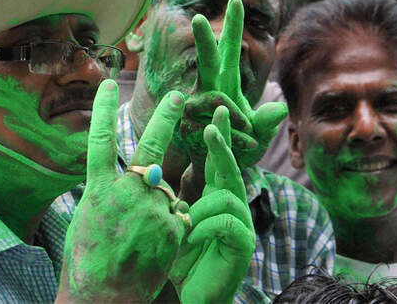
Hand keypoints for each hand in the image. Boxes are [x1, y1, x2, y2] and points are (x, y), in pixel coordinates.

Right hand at [58, 81, 188, 302]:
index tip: (109, 83)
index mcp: (99, 190)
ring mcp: (152, 210)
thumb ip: (108, 195)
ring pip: (165, 192)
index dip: (104, 109)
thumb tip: (123, 183)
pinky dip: (167, 227)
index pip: (100, 139)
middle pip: (150, 146)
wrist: (105, 298)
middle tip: (179, 96)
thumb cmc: (87, 263)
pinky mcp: (172, 229)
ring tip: (139, 234)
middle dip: (166, 117)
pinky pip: (175, 217)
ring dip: (157, 205)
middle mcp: (127, 194)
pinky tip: (152, 248)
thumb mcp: (87, 219)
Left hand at [171, 107, 255, 303]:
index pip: (216, 161)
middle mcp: (231, 205)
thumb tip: (153, 169)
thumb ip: (170, 198)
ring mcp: (241, 224)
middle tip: (215, 121)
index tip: (216, 110)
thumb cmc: (178, 259)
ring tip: (184, 223)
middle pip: (230, 167)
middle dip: (223, 143)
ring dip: (202, 206)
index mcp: (212, 197)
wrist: (192, 296)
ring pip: (227, 195)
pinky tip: (191, 236)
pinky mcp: (243, 244)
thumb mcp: (170, 223)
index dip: (218, 136)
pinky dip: (205, 227)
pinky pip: (227, 223)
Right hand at [178, 0, 286, 168]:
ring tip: (250, 137)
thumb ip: (267, 121)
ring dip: (239, 119)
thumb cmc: (236, 147)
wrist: (212, 171)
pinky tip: (243, 145)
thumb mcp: (259, 135)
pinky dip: (234, 135)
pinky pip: (212, 123)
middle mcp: (208, 88)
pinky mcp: (186, 122)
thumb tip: (281, 108)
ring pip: (215, 99)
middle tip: (197, 18)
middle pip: (207, 59)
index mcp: (226, 82)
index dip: (233, 25)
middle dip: (203, 39)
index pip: (229, 50)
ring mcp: (195, 105)